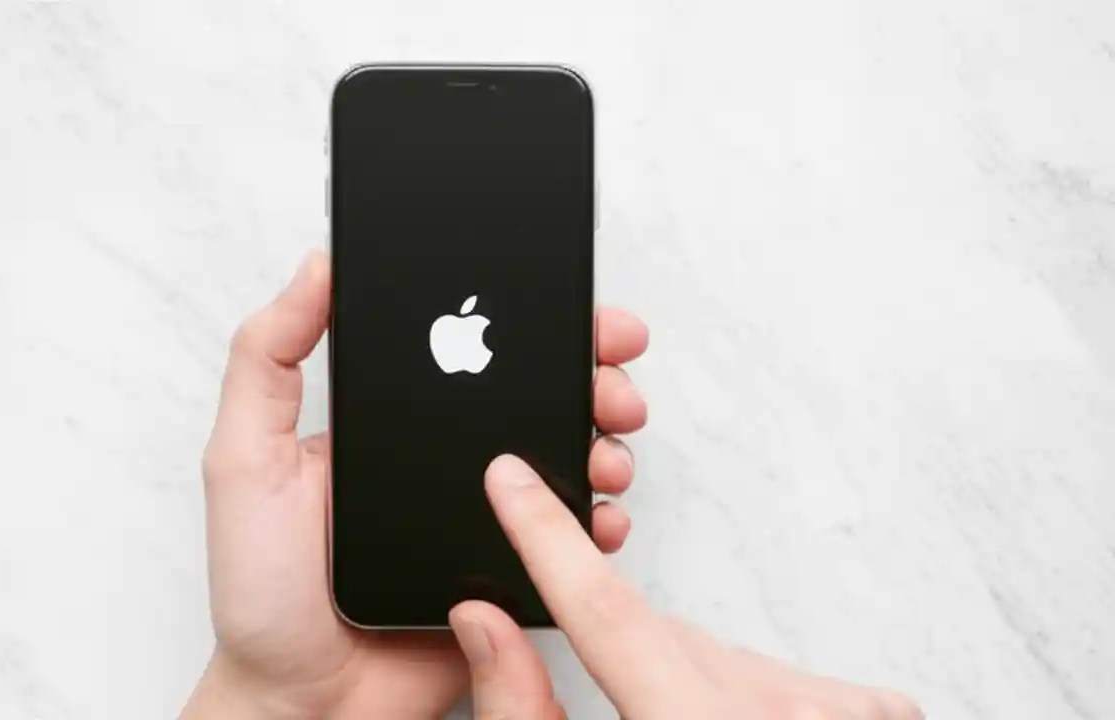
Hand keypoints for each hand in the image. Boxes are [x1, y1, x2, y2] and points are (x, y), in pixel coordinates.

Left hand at [180, 251, 650, 718]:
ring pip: (562, 459)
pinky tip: (601, 515)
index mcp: (391, 422)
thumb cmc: (262, 590)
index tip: (569, 304)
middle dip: (588, 373)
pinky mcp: (508, 575)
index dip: (524, 321)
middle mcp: (444, 460)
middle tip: (611, 374)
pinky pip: (568, 539)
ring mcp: (481, 517)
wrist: (301, 703)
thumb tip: (314, 267)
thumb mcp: (244, 459)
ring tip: (610, 446)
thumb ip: (267, 362)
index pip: (466, 352)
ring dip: (604, 439)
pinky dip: (597, 520)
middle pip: (531, 396)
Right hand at [450, 455, 924, 719]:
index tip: (512, 476)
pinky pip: (783, 676)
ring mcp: (839, 711)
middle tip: (624, 719)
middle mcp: (776, 713)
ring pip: (721, 657)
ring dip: (693, 688)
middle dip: (628, 661)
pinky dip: (752, 700)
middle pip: (662, 638)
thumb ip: (523, 711)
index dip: (544, 535)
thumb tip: (482, 621)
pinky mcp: (879, 712)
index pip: (602, 611)